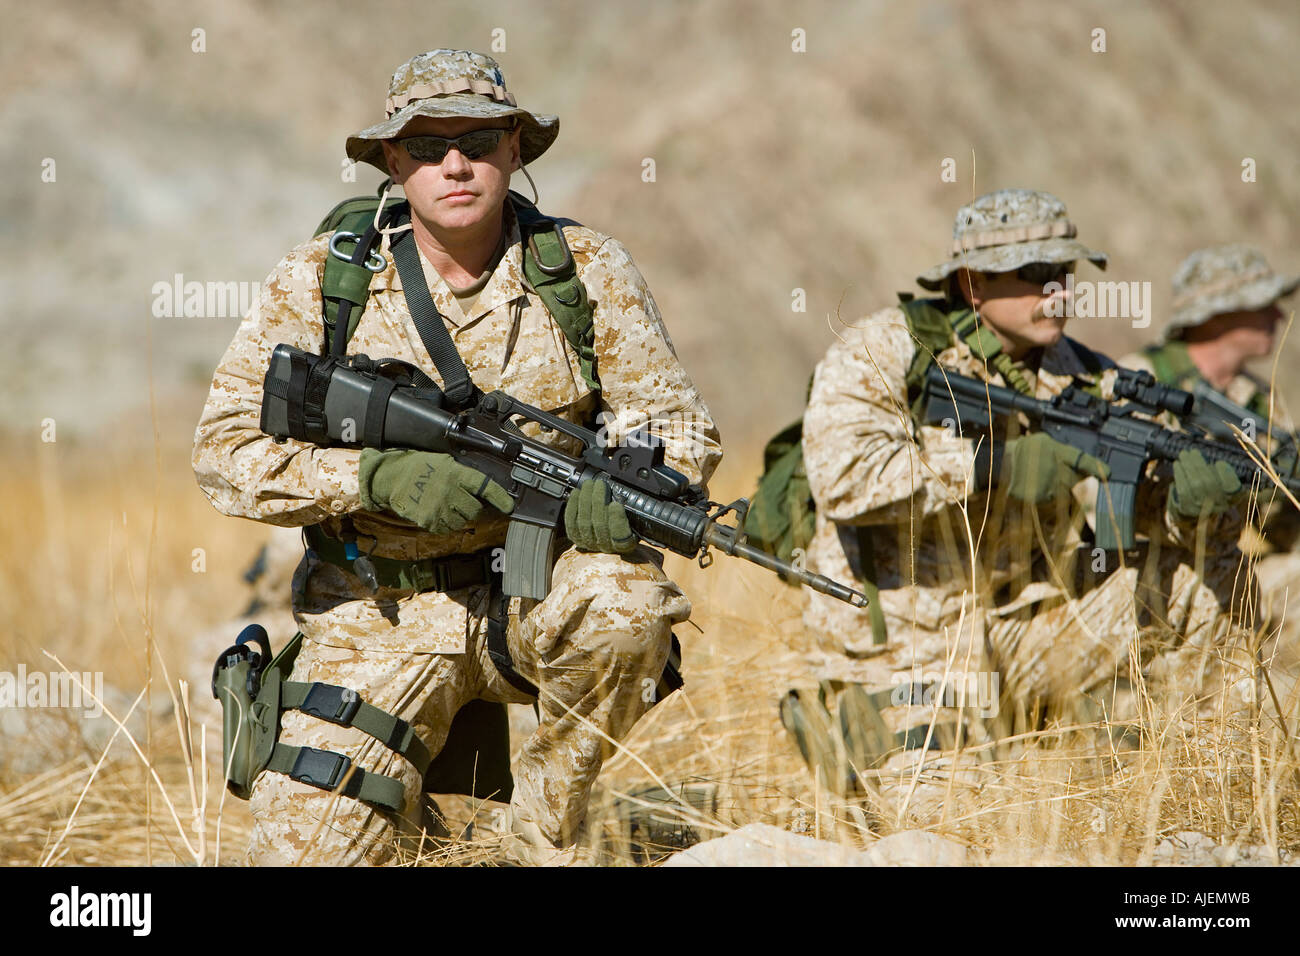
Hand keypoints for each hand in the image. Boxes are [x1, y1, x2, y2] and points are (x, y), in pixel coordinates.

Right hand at [359, 449, 513, 533]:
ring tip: (447, 505)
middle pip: (475, 509)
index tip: (509, 506)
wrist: (392, 477)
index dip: (500, 498)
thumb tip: (481, 489)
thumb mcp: (445, 462)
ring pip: (463, 521)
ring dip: (459, 517)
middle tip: (462, 501)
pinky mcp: (431, 521)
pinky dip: (445, 523)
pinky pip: (447, 528)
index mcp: (457, 474)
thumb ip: (463, 474)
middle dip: (472, 507)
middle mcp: (452, 491)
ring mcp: (441, 508)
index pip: (486, 487)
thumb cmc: (418, 467)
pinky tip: (437, 511)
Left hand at [564, 478, 638, 553]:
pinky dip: (573, 505)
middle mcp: (606, 546)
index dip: (617, 520)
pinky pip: (571, 522)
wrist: (609, 532)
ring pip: (584, 522)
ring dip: (585, 499)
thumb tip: (620, 496)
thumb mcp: (634, 518)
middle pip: (599, 525)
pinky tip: (577, 493)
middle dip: (598, 501)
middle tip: (600, 484)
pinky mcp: (576, 537)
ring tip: (589, 485)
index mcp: (625, 544)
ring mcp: (589, 543)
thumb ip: (630, 511)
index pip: (621, 537)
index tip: (616, 504)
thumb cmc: (624, 522)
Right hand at [1000, 432, 1109, 503]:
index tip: (1108, 474)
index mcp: (1058, 452)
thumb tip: (1077, 461)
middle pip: (1075, 479)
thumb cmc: (1023, 449)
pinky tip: (1037, 484)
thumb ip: (1061, 450)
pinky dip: (1048, 492)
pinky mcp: (1041, 498)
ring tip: (1045, 476)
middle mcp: (1056, 470)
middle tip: (1064, 472)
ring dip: (1059, 485)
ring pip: (1064, 489)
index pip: (1083, 460)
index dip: (1096, 467)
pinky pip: (1052, 497)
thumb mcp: (1043, 441)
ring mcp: (1049, 485)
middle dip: (1074, 477)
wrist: (1000, 464)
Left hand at [1168, 449, 1244, 519]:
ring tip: (1183, 454)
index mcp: (1234, 496)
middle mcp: (1220, 505)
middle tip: (1193, 451)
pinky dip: (1180, 475)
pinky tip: (1177, 464)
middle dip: (1200, 465)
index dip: (1226, 475)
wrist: (1196, 508)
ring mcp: (1203, 509)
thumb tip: (1215, 463)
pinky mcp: (1187, 509)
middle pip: (1210, 483)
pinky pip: (1183, 490)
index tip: (1219, 462)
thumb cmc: (1212, 486)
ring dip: (1188, 466)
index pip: (1233, 487)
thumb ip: (1221, 470)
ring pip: (1195, 485)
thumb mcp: (1222, 479)